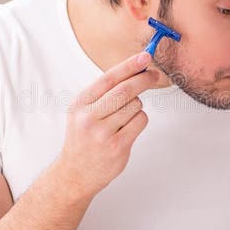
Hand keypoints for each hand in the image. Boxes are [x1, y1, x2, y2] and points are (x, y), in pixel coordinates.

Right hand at [56, 51, 159, 198]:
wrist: (75, 173)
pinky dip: (139, 120)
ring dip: (137, 107)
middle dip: (143, 79)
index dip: (129, 65)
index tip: (145, 57)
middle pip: (125, 90)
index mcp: (80, 104)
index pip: (108, 78)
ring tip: (123, 118)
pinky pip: (140, 121)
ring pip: (136, 106)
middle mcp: (89, 117)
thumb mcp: (83, 112)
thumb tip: (135, 70)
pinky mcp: (117, 146)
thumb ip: (104, 93)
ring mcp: (103, 133)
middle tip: (153, 75)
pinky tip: (127, 129)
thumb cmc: (84, 138)